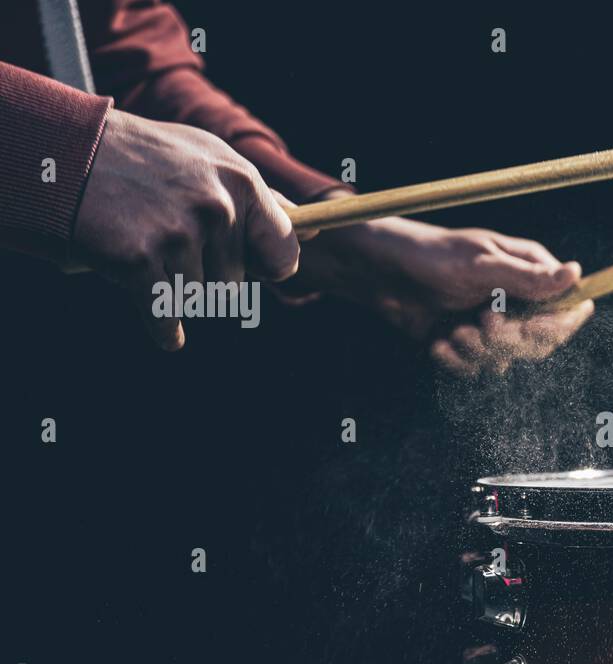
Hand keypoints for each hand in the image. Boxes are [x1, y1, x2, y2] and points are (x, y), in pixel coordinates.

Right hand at [72, 109, 301, 349]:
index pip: (283, 251)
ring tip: (146, 246)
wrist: (68, 154)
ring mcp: (178, 234)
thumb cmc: (146, 159)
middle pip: (235, 282)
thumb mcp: (208, 160)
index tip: (259, 268)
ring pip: (199, 297)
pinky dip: (163, 328)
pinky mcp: (140, 259)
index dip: (270, 267)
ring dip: (174, 285)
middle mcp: (216, 207)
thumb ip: (259, 199)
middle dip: (205, 272)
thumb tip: (312, 230)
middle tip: (169, 238)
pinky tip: (164, 328)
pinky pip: (166, 318)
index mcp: (240, 182)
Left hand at [291, 211, 593, 374]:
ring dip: (479, 351)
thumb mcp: (481, 264)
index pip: (567, 308)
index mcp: (529, 271)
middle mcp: (517, 299)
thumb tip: (575, 273)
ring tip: (454, 331)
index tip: (531, 328)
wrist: (381, 274)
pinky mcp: (468, 342)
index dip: (556, 326)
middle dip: (509, 340)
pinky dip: (457, 361)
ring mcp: (493, 322)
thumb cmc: (431, 255)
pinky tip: (439, 344)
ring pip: (507, 359)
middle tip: (482, 321)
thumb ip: (527, 276)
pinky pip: (477, 367)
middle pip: (540, 342)